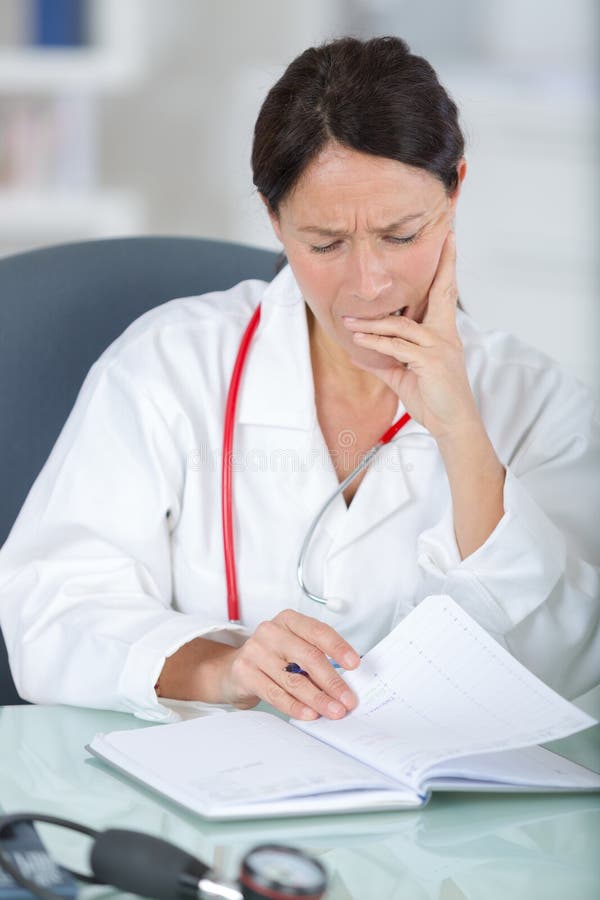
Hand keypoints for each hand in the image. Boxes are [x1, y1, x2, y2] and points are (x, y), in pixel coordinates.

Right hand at [218, 609, 359, 719]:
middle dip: (332, 681)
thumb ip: (316, 656)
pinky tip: (309, 714)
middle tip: (347, 699)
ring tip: (333, 710)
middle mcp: (271, 631)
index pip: (318, 631)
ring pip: (293, 679)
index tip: (355, 665)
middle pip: (309, 657)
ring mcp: (255, 651)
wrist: (233, 669)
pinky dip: (295, 706)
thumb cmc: (272, 658)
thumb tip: (346, 680)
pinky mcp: (245, 672)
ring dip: (318, 698)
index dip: (339, 648)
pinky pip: (275, 693)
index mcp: (288, 620)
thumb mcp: (293, 647)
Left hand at [343, 231, 479, 440]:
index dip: (447, 267)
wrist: (453, 425)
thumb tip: (360, 353)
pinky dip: (375, 344)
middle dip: (444, 263)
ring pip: (400, 325)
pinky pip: (396, 347)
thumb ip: (386, 362)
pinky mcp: (430, 361)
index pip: (444, 294)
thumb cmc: (435, 400)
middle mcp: (445, 334)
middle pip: (442, 291)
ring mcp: (439, 346)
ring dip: (371, 323)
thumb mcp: (406, 377)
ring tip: (348, 322)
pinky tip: (358, 342)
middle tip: (446, 234)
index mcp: (443, 334)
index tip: (449, 241)